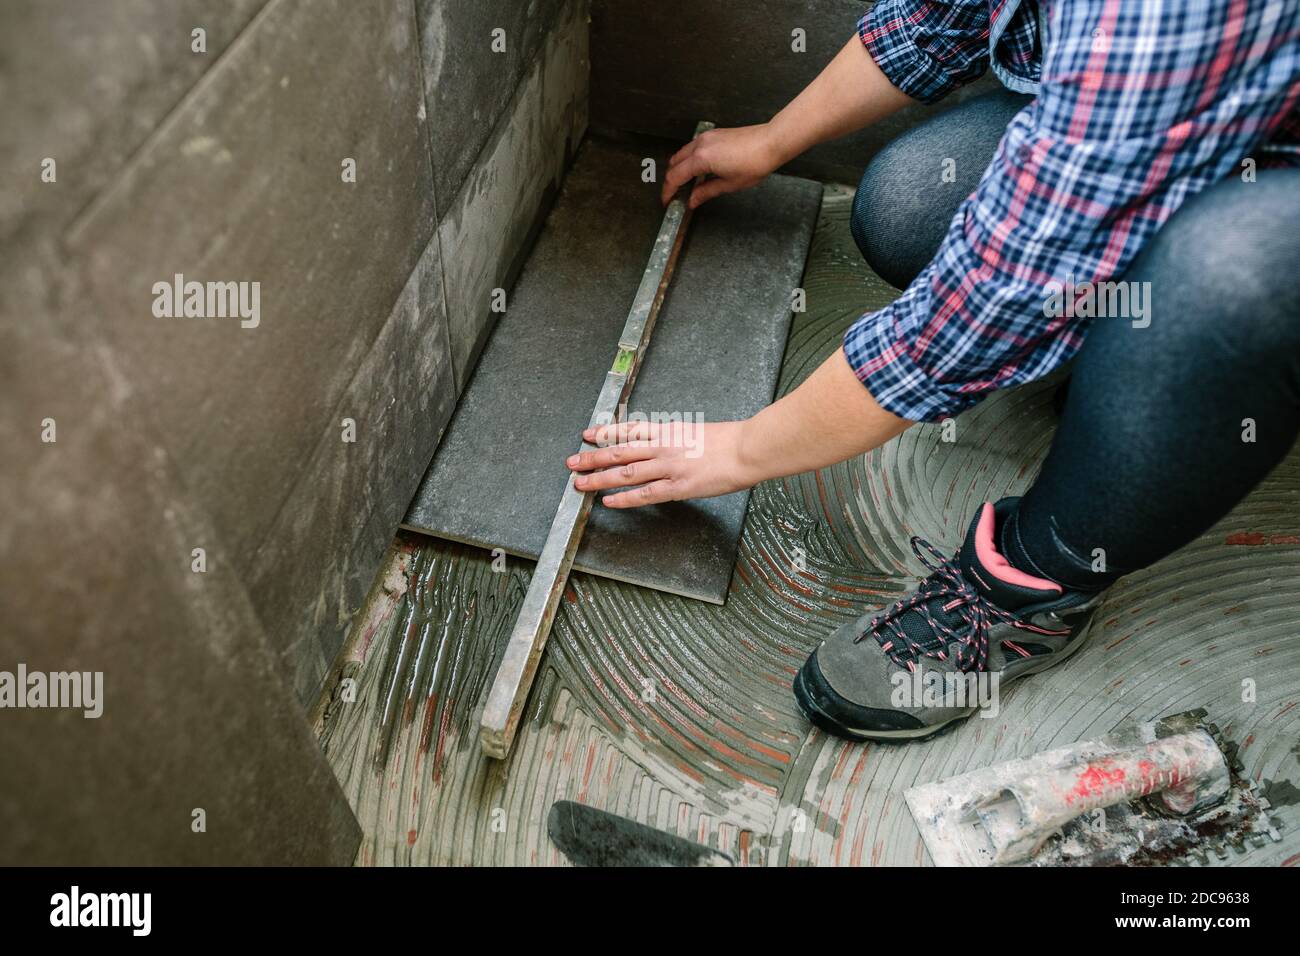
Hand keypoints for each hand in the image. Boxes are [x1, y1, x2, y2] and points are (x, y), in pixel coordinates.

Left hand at [565, 419, 760, 507]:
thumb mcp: (697, 431)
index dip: (605, 433)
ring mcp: (668, 467)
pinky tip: (608, 502)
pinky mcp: (677, 486)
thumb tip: (664, 444)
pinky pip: (644, 494)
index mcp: (668, 431)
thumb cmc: (730, 441)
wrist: (746, 449)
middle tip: (572, 462)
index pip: (629, 430)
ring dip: (599, 478)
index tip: (588, 435)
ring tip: (580, 484)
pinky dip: (624, 498)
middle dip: (592, 457)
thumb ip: (678, 439)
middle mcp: (662, 446)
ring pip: (625, 473)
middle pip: (619, 451)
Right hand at [660, 124, 782, 208]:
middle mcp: (699, 145)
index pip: (675, 177)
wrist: (771, 142)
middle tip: (675, 195)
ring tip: (687, 185)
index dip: (668, 191)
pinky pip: (693, 147)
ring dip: (680, 169)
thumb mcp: (729, 184)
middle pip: (674, 163)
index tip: (667, 201)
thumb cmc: (755, 163)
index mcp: (701, 159)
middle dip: (671, 180)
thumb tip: (692, 200)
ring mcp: (705, 137)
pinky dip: (689, 160)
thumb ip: (706, 192)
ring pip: (682, 154)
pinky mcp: (713, 134)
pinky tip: (698, 171)